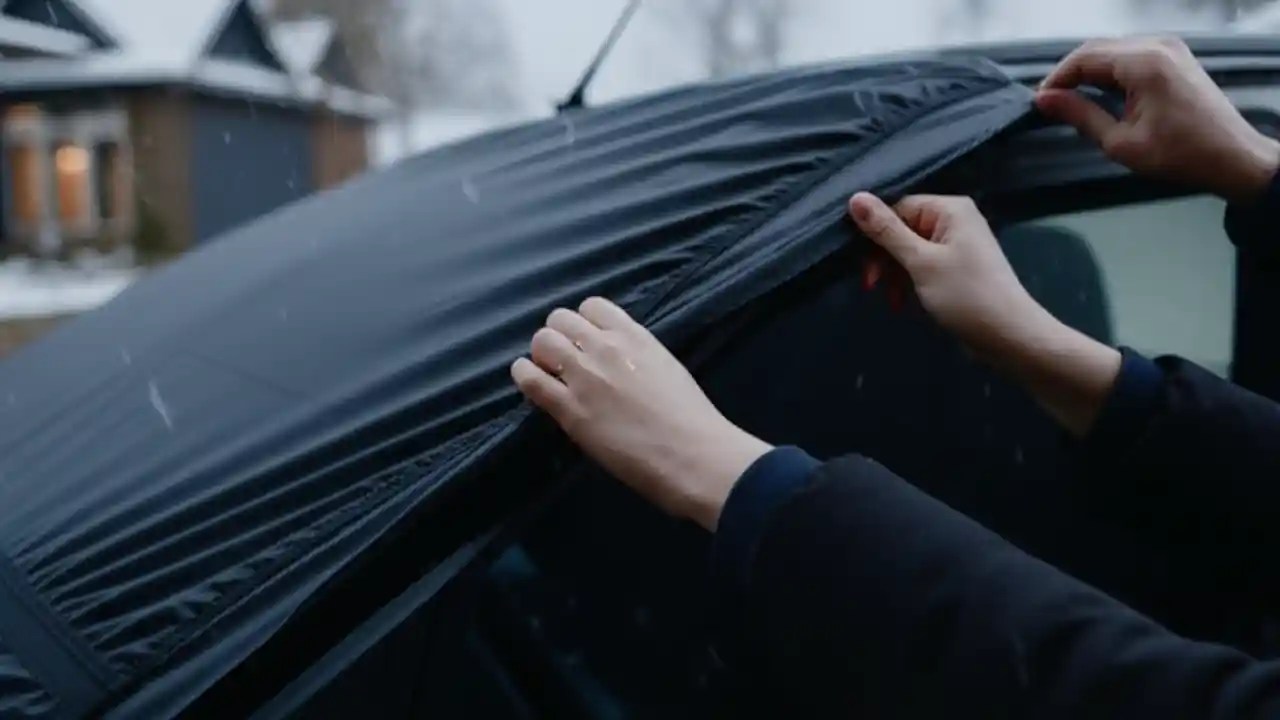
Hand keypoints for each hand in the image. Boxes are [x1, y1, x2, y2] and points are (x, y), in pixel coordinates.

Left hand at [511, 297, 771, 530]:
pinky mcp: (569, 409)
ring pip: (542, 342)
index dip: (583, 322)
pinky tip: (530, 380)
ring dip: (541, 354)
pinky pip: (530, 379)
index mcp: (635, 336)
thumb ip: (637, 356)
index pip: (592, 305)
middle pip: (559, 319)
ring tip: (547, 372)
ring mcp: (584, 376)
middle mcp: (605, 348)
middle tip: (563, 359)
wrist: (691, 454)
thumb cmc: (689, 418)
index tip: (585, 340)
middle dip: (558, 336)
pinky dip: (525, 375)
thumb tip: (617, 359)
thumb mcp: (666, 368)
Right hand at [851, 193, 1044, 363]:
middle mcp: (953, 220)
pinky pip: (922, 265)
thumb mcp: (921, 262)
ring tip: (891, 300)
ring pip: (908, 250)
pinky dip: (909, 282)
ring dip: (894, 274)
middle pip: (901, 229)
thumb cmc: (966, 295)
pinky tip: (902, 303)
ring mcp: (956, 244)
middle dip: (883, 258)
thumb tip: (855, 197)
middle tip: (871, 286)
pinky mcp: (956, 267)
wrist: (1009, 335)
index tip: (860, 264)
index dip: (874, 233)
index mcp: (949, 209)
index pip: (897, 207)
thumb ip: (886, 231)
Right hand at [1037, 37, 1279, 202]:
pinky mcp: (1175, 57)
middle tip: (1052, 103)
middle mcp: (1157, 45)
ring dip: (1090, 72)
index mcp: (1143, 63)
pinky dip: (1111, 71)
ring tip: (1073, 101)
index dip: (1056, 78)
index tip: (1039, 102)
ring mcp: (1169, 48)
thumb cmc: (1177, 155)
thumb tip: (1044, 100)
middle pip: (1097, 48)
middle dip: (1071, 73)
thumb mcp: (1120, 142)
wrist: (1232, 157)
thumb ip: (1079, 115)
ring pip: (1113, 49)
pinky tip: (1102, 94)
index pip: (1084, 57)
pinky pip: (1132, 54)